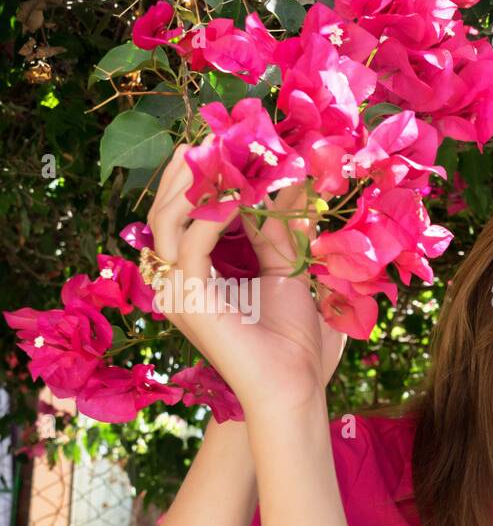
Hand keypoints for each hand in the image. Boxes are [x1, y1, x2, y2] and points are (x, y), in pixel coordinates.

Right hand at [145, 143, 346, 417]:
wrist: (294, 387)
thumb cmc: (292, 340)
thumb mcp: (286, 271)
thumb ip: (279, 230)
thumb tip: (290, 180)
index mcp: (196, 275)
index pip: (182, 216)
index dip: (197, 179)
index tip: (221, 145)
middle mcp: (178, 282)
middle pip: (164, 213)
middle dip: (185, 172)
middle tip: (209, 138)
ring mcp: (178, 293)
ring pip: (166, 224)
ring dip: (192, 185)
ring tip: (218, 156)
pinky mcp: (190, 302)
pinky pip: (190, 247)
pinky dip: (211, 218)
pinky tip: (235, 199)